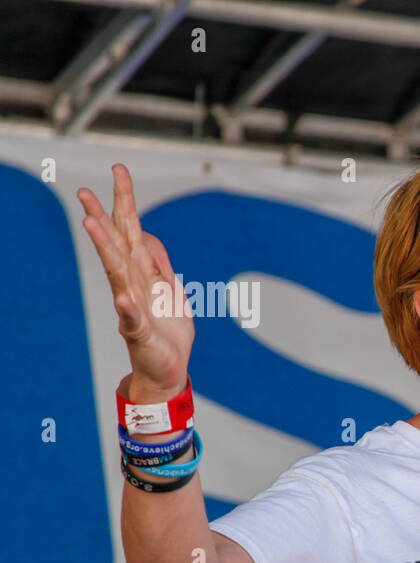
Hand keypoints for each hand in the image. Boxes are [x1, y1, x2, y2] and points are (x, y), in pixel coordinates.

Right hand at [77, 164, 193, 402]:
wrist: (168, 367)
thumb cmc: (167, 328)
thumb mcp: (169, 289)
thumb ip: (159, 262)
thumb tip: (147, 233)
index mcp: (142, 272)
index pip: (130, 230)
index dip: (125, 201)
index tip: (118, 170)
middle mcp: (132, 284)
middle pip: (116, 245)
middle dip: (102, 218)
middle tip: (83, 191)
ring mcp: (132, 306)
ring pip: (117, 273)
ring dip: (105, 249)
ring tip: (92, 225)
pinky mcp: (138, 331)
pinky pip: (132, 318)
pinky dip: (127, 308)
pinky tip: (122, 298)